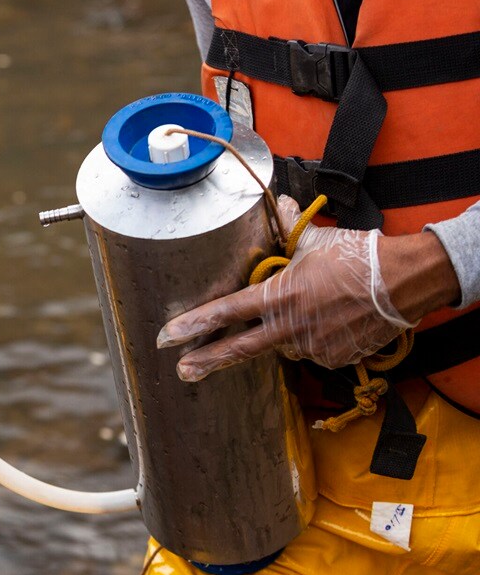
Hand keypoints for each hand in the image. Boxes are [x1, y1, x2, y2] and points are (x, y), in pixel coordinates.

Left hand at [157, 195, 421, 381]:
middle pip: (240, 348)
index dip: (194, 325)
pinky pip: (311, 350)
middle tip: (182, 371)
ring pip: (283, 344)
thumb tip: (280, 203)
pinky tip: (331, 319)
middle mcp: (290, 326)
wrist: (407, 281)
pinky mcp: (334, 359)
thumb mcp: (317, 240)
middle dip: (208, 361)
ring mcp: (313, 346)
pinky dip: (312, 338)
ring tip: (315, 308)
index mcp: (280, 295)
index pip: (227, 311)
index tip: (167, 336)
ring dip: (284, 332)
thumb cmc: (360, 257)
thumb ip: (290, 227)